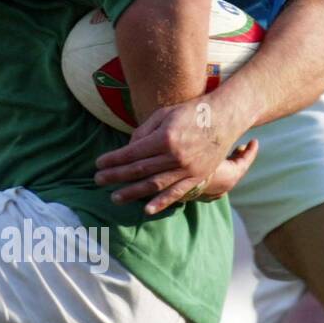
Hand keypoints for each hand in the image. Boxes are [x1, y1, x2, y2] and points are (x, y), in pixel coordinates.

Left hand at [94, 96, 249, 213]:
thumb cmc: (191, 112)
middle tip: (98, 181)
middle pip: (139, 170)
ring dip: (132, 193)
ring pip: (154, 185)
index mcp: (165, 137)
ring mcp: (187, 169)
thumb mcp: (164, 114)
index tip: (98, 164)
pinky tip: (147, 210)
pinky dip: (162, 203)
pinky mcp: (198, 177)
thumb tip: (128, 149)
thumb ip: (144, 131)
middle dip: (116, 176)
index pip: (132, 153)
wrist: (225, 118)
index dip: (113, 160)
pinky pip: (177, 193)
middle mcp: (175, 156)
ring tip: (115, 198)